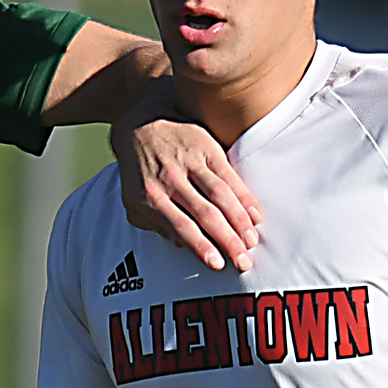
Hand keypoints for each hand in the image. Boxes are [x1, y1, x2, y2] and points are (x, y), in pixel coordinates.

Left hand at [113, 104, 261, 271]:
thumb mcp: (132, 198)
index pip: (180, 225)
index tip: (218, 264)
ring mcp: (189, 162)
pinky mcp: (206, 148)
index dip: (201, 245)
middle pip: (205, 214)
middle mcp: (170, 180)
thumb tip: (181, 245)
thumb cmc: (139, 169)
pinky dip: (244, 197)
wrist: (140, 122)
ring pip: (220, 195)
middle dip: (227, 240)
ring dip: (239, 221)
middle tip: (244, 261)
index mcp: (149, 196)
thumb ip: (152, 223)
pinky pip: (229, 175)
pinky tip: (255, 215)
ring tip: (252, 241)